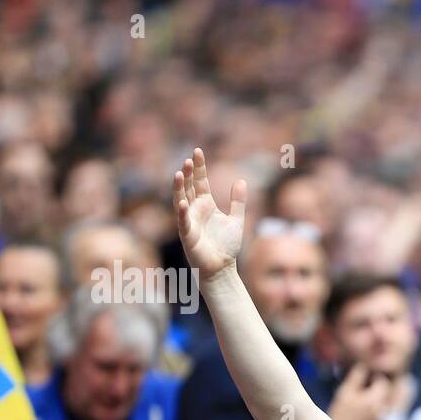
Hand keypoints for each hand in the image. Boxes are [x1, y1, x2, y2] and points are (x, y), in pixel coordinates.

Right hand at [173, 147, 246, 279]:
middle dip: (188, 173)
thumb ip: (238, 201)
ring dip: (179, 188)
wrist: (223, 268)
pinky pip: (183, 223)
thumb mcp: (236, 220)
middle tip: (189, 159)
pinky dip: (182, 214)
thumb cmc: (226, 246)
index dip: (199, 167)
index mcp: (205, 204)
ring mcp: (189, 222)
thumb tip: (241, 180)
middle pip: (189, 187)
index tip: (197, 151)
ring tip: (179, 173)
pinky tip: (182, 203)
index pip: (200, 181)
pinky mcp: (188, 236)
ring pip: (181, 201)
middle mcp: (195, 210)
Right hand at [329, 364, 391, 419]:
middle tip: (362, 385)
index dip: (375, 377)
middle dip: (375, 387)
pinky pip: (379, 412)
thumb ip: (357, 376)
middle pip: (383, 392)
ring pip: (381, 402)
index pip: (382, 382)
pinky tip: (360, 409)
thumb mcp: (346, 391)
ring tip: (359, 398)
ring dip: (374, 397)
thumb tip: (365, 365)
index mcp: (374, 400)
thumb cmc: (339, 411)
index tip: (366, 376)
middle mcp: (381, 410)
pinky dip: (373, 408)